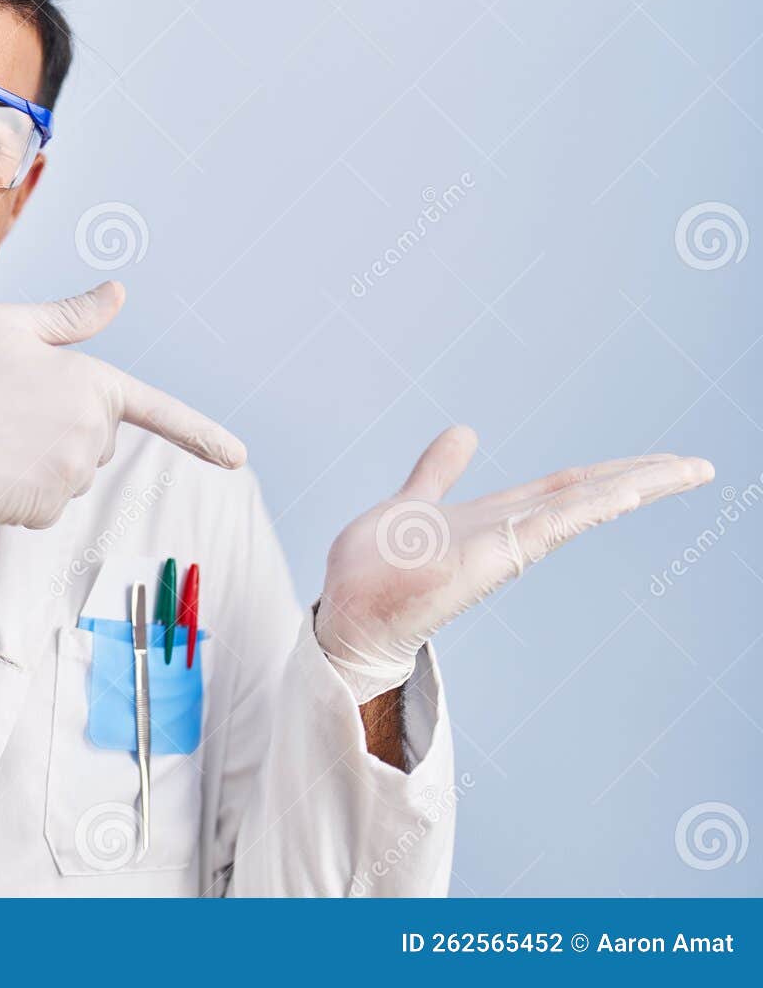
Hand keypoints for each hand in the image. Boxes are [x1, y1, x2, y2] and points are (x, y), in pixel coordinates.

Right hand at [0, 281, 245, 527]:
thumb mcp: (9, 325)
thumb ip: (72, 317)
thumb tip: (118, 294)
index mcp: (94, 386)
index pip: (160, 412)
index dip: (202, 435)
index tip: (239, 459)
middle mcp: (93, 437)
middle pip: (95, 434)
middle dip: (64, 420)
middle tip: (5, 402)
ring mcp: (70, 479)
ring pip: (71, 467)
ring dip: (42, 452)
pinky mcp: (42, 513)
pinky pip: (46, 498)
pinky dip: (22, 485)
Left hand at [315, 424, 714, 703]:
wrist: (349, 614)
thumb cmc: (376, 570)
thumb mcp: (414, 503)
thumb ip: (438, 471)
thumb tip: (465, 431)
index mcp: (493, 517)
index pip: (563, 487)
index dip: (608, 471)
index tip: (658, 461)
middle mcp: (508, 531)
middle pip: (585, 494)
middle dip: (640, 478)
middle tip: (697, 467)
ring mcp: (504, 545)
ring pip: (580, 507)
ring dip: (633, 487)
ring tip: (685, 471)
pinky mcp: (493, 557)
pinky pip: (551, 526)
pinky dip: (590, 508)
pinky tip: (629, 491)